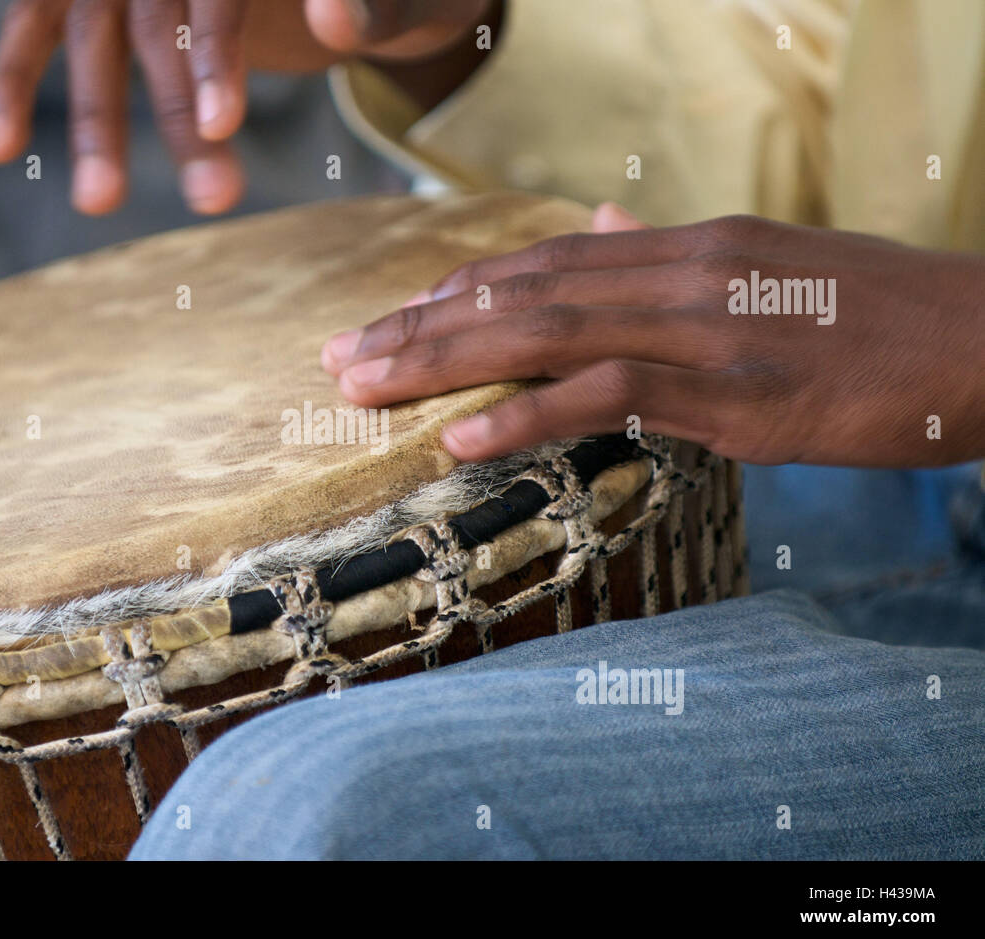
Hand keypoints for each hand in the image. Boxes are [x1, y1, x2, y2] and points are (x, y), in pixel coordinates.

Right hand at [0, 0, 493, 215]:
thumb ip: (369, 0)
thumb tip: (333, 18)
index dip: (215, 52)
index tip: (222, 125)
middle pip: (158, 19)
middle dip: (175, 113)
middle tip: (213, 200)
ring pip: (97, 35)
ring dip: (99, 124)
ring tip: (100, 206)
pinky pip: (40, 29)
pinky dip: (17, 83)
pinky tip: (3, 150)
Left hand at [323, 204, 984, 467]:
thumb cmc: (876, 314)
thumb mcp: (767, 265)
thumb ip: (672, 255)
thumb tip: (606, 227)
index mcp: (686, 244)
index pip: (543, 261)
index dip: (457, 292)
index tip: (390, 320)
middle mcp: (682, 270)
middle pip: (522, 292)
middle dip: (420, 326)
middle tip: (341, 356)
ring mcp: (706, 327)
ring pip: (546, 332)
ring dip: (444, 362)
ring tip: (364, 389)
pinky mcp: (734, 389)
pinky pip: (609, 396)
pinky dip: (527, 412)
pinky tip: (459, 433)